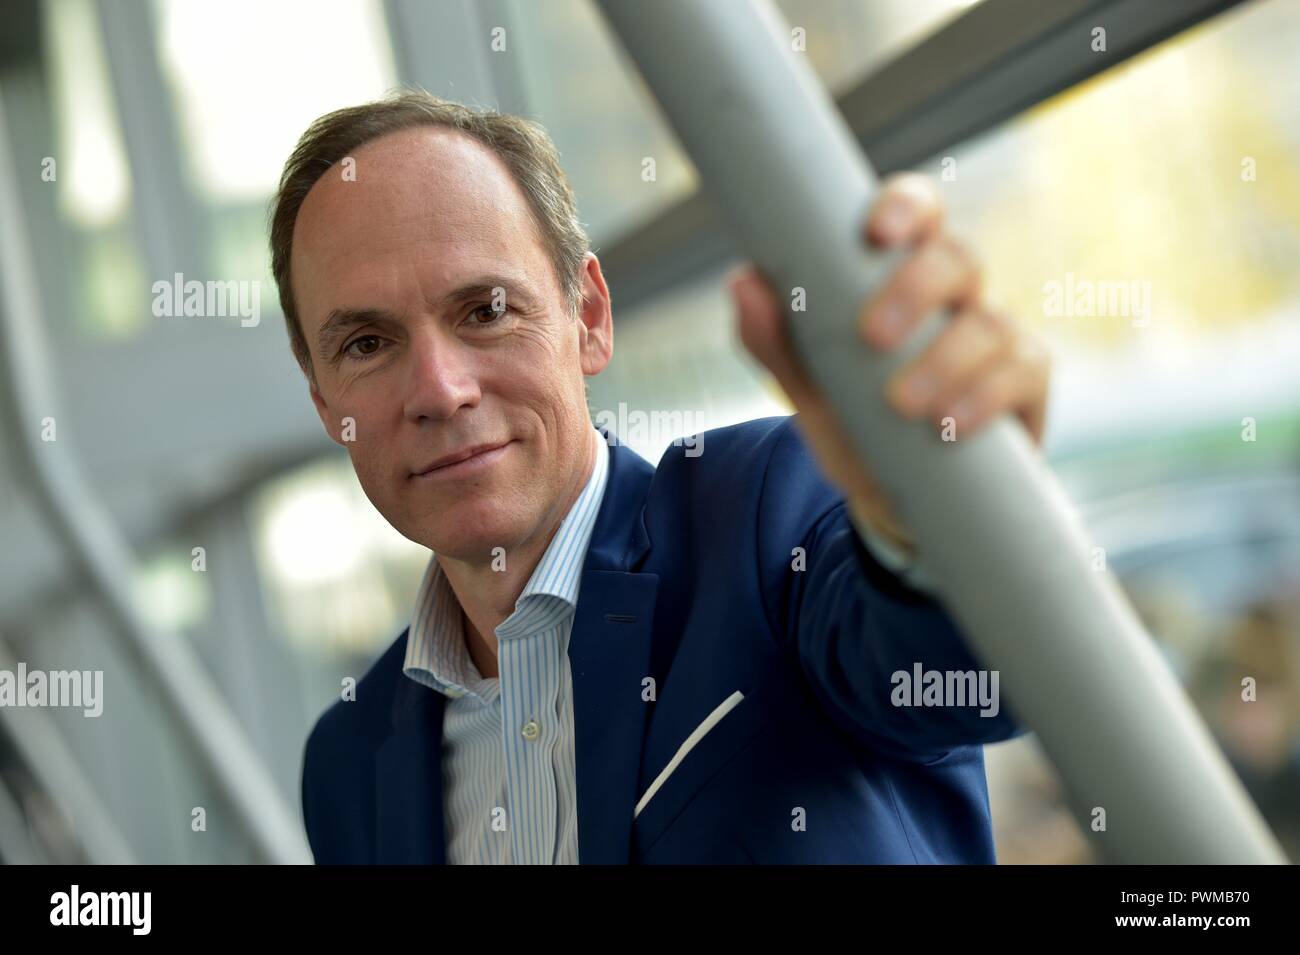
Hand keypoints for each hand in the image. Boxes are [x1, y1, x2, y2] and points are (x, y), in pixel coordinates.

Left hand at [730, 172, 1051, 558]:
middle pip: (958, 257)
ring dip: (944, 360)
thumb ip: (775, 342)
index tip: (875, 232)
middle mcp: (956, 296)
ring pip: (989, 322)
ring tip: (902, 405)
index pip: (916, 214)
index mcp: (902, 276)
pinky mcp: (1025, 384)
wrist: (899, 502)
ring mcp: (996, 338)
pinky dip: (984, 395)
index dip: (904, 206)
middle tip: (872, 337)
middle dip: (916, 289)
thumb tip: (742, 281)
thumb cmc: (855, 425)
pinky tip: (951, 423)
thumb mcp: (809, 390)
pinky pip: (1021, 371)